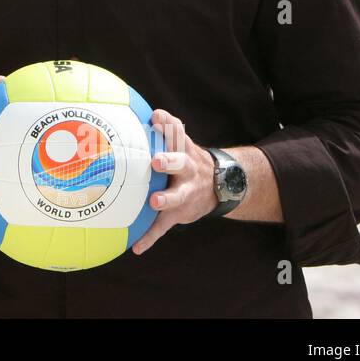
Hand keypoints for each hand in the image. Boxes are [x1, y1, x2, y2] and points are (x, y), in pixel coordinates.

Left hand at [130, 109, 218, 254]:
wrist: (222, 186)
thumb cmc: (188, 159)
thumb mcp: (184, 143)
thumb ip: (169, 128)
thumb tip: (152, 111)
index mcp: (185, 150)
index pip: (178, 133)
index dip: (168, 125)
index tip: (157, 117)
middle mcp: (187, 170)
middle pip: (180, 163)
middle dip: (169, 161)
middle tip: (156, 160)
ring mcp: (185, 193)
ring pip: (177, 196)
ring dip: (166, 198)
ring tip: (155, 201)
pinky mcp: (179, 214)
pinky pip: (163, 227)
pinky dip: (150, 238)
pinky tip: (137, 248)